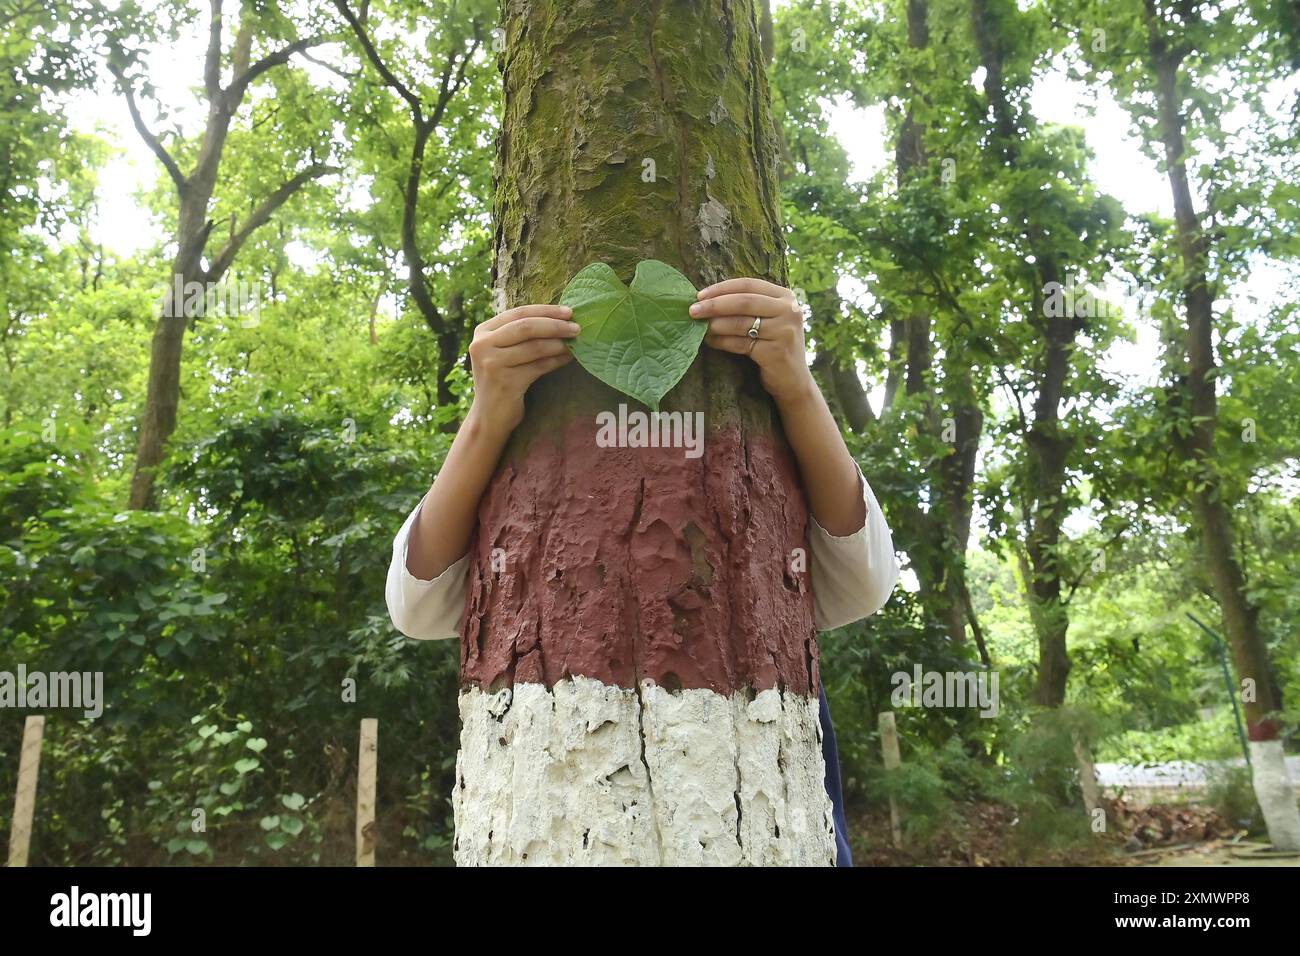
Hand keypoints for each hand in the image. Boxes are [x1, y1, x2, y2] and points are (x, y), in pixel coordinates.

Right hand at [467, 304, 578, 433]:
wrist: (489, 416)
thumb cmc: (503, 380)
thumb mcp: (505, 352)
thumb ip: (522, 335)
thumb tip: (562, 319)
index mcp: (483, 331)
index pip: (519, 312)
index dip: (546, 311)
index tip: (569, 312)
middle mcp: (482, 345)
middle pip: (526, 327)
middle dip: (555, 325)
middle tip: (576, 328)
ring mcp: (491, 363)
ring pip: (533, 347)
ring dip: (558, 344)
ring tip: (574, 344)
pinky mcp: (504, 382)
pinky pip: (538, 366)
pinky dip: (555, 361)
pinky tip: (567, 359)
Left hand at [689, 278, 815, 404]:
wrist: (793, 380)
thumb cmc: (774, 345)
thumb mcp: (768, 319)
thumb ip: (748, 306)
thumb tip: (707, 299)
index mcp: (786, 297)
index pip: (748, 285)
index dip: (721, 288)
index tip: (699, 295)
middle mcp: (789, 311)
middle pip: (743, 301)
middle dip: (714, 305)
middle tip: (693, 310)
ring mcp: (784, 331)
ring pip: (740, 323)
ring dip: (715, 325)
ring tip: (700, 327)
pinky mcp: (776, 352)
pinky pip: (740, 344)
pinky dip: (722, 341)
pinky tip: (711, 341)